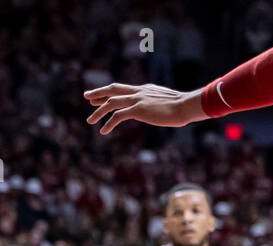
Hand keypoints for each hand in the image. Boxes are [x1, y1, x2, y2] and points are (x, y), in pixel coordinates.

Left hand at [84, 84, 207, 133]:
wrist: (186, 106)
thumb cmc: (179, 107)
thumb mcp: (163, 103)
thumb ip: (153, 104)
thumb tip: (149, 110)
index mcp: (144, 90)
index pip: (121, 89)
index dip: (107, 92)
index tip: (96, 97)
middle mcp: (139, 92)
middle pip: (113, 89)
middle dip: (98, 93)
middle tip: (86, 96)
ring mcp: (138, 99)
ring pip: (111, 103)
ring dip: (98, 112)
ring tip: (90, 121)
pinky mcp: (138, 109)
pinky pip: (118, 116)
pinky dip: (109, 123)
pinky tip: (104, 131)